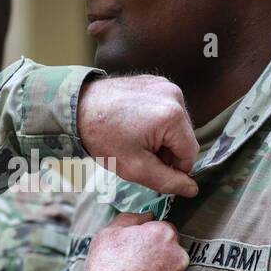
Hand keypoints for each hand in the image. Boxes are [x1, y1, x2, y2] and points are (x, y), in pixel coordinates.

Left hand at [77, 76, 197, 197]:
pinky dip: (157, 121)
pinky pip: (167, 109)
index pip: (190, 155)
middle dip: (167, 152)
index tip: (150, 168)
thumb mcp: (135, 167)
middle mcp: (175, 95)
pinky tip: (136, 124)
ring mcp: (166, 85)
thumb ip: (167, 181)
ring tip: (136, 138)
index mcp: (173, 116)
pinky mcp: (156, 81)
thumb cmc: (103, 138)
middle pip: (185, 138)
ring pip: (177, 125)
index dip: (173, 169)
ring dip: (163, 137)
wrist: (77, 107)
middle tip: (140, 154)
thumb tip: (193, 190)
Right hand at [82, 213, 188, 270]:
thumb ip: (130, 219)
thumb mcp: (108, 233)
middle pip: (168, 248)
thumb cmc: (108, 268)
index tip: (132, 245)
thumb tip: (146, 215)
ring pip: (169, 269)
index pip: (161, 227)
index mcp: (163, 233)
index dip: (145, 235)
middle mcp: (178, 254)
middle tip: (131, 263)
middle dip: (154, 253)